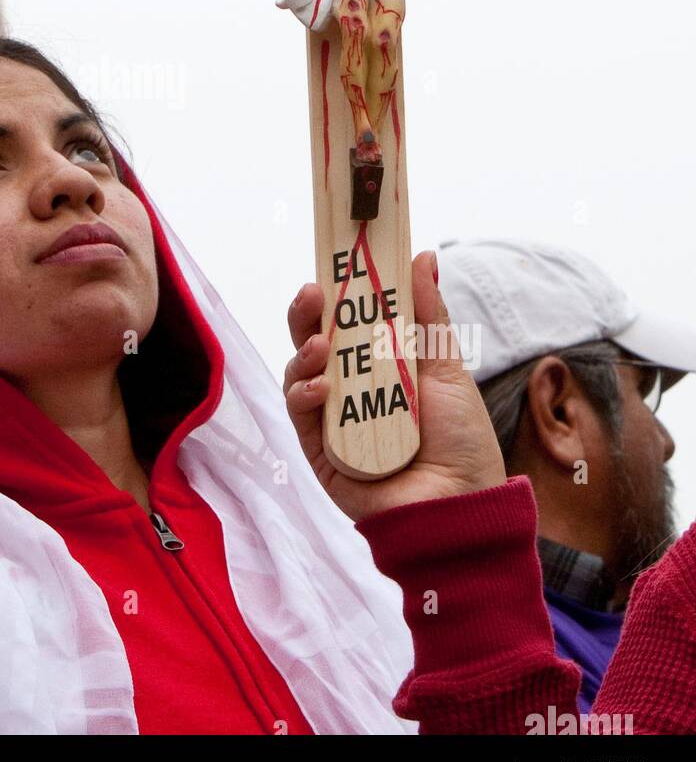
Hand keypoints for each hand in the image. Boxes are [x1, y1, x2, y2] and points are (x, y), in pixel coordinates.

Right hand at [282, 252, 506, 521]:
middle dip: (307, 315)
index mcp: (378, 364)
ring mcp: (332, 420)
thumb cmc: (460, 439)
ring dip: (303, 353)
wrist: (462, 504)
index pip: (345, 321)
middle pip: (314, 341)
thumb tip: (423, 257)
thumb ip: (428, 314)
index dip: (334, 293)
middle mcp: (350, 389)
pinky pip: (300, 415)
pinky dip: (303, 395)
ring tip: (319, 344)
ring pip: (300, 374)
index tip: (333, 264)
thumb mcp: (445, 368)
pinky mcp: (320, 452)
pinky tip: (320, 388)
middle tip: (315, 293)